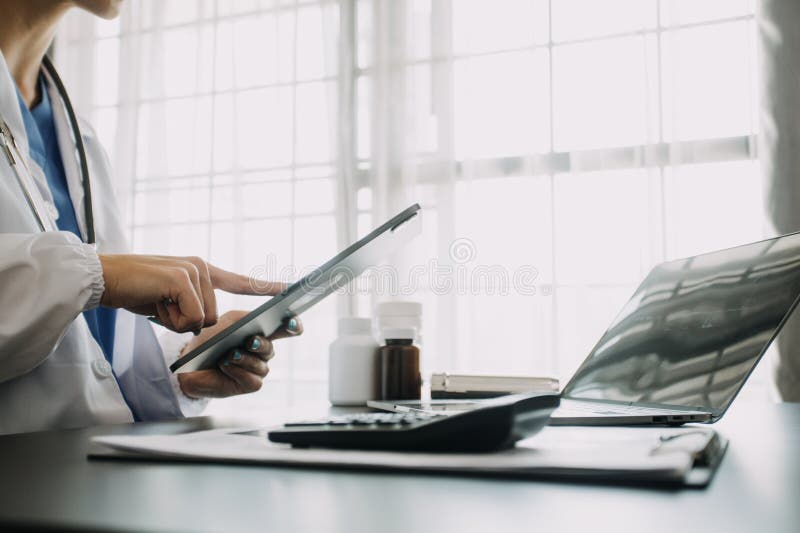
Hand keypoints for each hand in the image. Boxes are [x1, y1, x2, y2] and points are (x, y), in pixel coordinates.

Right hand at [98, 254, 285, 332]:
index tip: (288, 290)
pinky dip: (171, 320)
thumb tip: (205, 325)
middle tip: (161, 305)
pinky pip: (191, 318)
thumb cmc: (135, 291)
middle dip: (186, 322)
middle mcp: (202, 267)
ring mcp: (194, 270)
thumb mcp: (169, 301)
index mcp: (202, 270)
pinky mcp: (182, 278)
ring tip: (156, 302)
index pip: (239, 281)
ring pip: (203, 320)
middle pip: (213, 318)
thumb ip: (192, 307)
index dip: (264, 288)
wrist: (104, 279)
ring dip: (176, 321)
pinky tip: (155, 303)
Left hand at [176, 311, 302, 397]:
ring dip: (244, 359)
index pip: (287, 329)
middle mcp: (264, 351)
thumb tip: (258, 320)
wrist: (191, 365)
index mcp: (263, 333)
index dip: (294, 325)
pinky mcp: (251, 384)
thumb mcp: (227, 322)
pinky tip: (226, 365)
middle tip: (250, 341)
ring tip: (230, 354)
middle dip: (260, 344)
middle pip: (270, 348)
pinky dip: (237, 371)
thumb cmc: (211, 340)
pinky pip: (251, 378)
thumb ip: (245, 318)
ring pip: (260, 365)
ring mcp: (259, 369)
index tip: (292, 321)